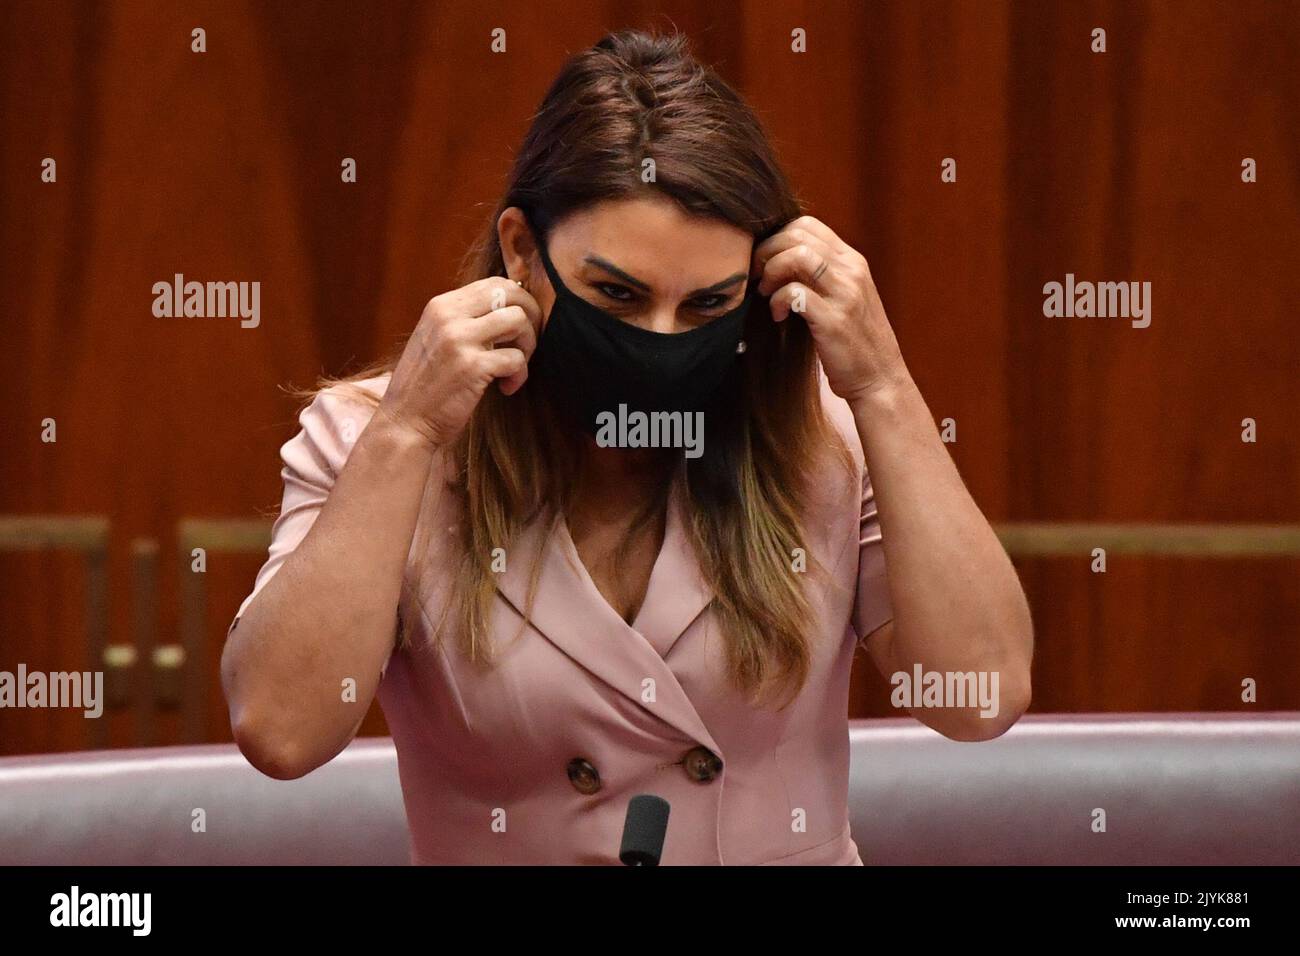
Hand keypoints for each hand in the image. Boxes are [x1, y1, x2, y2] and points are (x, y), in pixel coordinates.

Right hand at [377, 276, 541, 448]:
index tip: (520, 328)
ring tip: (513, 368)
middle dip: (531, 317)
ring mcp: (459, 339)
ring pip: (518, 320)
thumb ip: (465, 321)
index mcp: (441, 306)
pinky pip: (516, 358)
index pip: (495, 284)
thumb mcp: (437, 340)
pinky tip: (506, 388)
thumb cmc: (427, 386)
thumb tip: (511, 309)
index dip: (519, 303)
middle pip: (512, 293)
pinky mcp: (472, 366)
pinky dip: (519, 375)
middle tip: (526, 345)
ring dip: (527, 346)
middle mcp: (449, 315)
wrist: (404, 422)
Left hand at [752, 215, 908, 403]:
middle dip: (767, 252)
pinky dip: (778, 301)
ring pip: (797, 255)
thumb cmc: (853, 342)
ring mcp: (846, 294)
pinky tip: (779, 316)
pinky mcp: (834, 320)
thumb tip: (776, 260)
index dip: (775, 238)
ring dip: (771, 272)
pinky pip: (794, 292)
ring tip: (767, 295)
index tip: (763, 263)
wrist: (879, 379)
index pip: (806, 225)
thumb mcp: (843, 298)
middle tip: (758, 278)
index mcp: (852, 261)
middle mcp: (852, 271)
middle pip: (797, 234)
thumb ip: (820, 275)